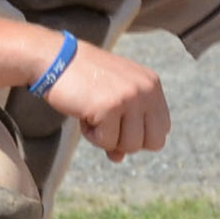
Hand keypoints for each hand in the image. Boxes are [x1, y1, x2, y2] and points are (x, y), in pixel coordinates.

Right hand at [43, 40, 169, 162]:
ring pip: (131, 145)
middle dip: (128, 143)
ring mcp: (130, 97)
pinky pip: (106, 142)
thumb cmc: (84, 81)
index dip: (139, 136)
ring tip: (93, 116)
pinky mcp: (110, 106)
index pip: (163, 129)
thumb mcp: (112, 101)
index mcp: (152, 85)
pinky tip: (83, 115)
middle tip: (107, 126)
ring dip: (107, 139)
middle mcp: (147, 89)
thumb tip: (119, 159)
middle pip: (154, 142)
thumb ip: (123, 127)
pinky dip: (91, 136)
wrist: (56, 60)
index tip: (118, 126)